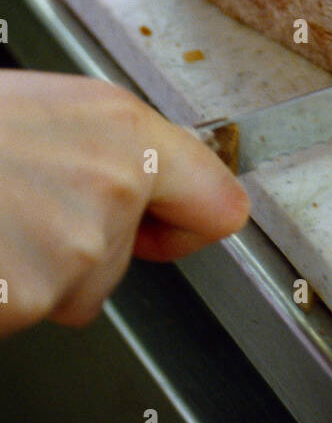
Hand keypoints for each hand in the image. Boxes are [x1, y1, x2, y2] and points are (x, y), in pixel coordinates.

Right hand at [0, 72, 248, 335]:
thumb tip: (141, 179)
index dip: (185, 226)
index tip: (164, 229)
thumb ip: (108, 147)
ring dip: (31, 275)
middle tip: (16, 207)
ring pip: (72, 294)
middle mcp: (114, 188)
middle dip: (76, 251)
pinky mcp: (31, 298)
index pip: (219, 206)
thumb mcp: (46, 108)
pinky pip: (25, 314)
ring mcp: (73, 250)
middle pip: (121, 262)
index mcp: (124, 131)